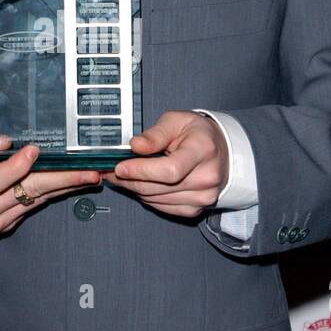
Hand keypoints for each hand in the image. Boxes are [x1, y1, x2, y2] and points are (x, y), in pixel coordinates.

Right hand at [0, 126, 100, 237]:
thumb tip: (4, 140)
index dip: (16, 167)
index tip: (35, 150)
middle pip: (26, 193)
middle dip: (61, 180)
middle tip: (89, 171)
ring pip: (36, 201)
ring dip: (66, 188)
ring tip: (93, 175)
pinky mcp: (5, 225)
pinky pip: (33, 206)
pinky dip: (54, 194)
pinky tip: (74, 183)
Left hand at [108, 110, 227, 218]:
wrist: (220, 152)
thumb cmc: (197, 134)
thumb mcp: (176, 121)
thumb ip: (155, 134)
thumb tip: (135, 146)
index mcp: (203, 150)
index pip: (170, 170)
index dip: (141, 171)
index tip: (120, 166)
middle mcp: (206, 178)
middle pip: (158, 187)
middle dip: (128, 179)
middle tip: (110, 170)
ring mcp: (202, 197)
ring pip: (155, 199)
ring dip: (133, 188)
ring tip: (123, 175)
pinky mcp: (194, 209)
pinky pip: (160, 207)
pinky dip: (146, 196)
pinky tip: (140, 184)